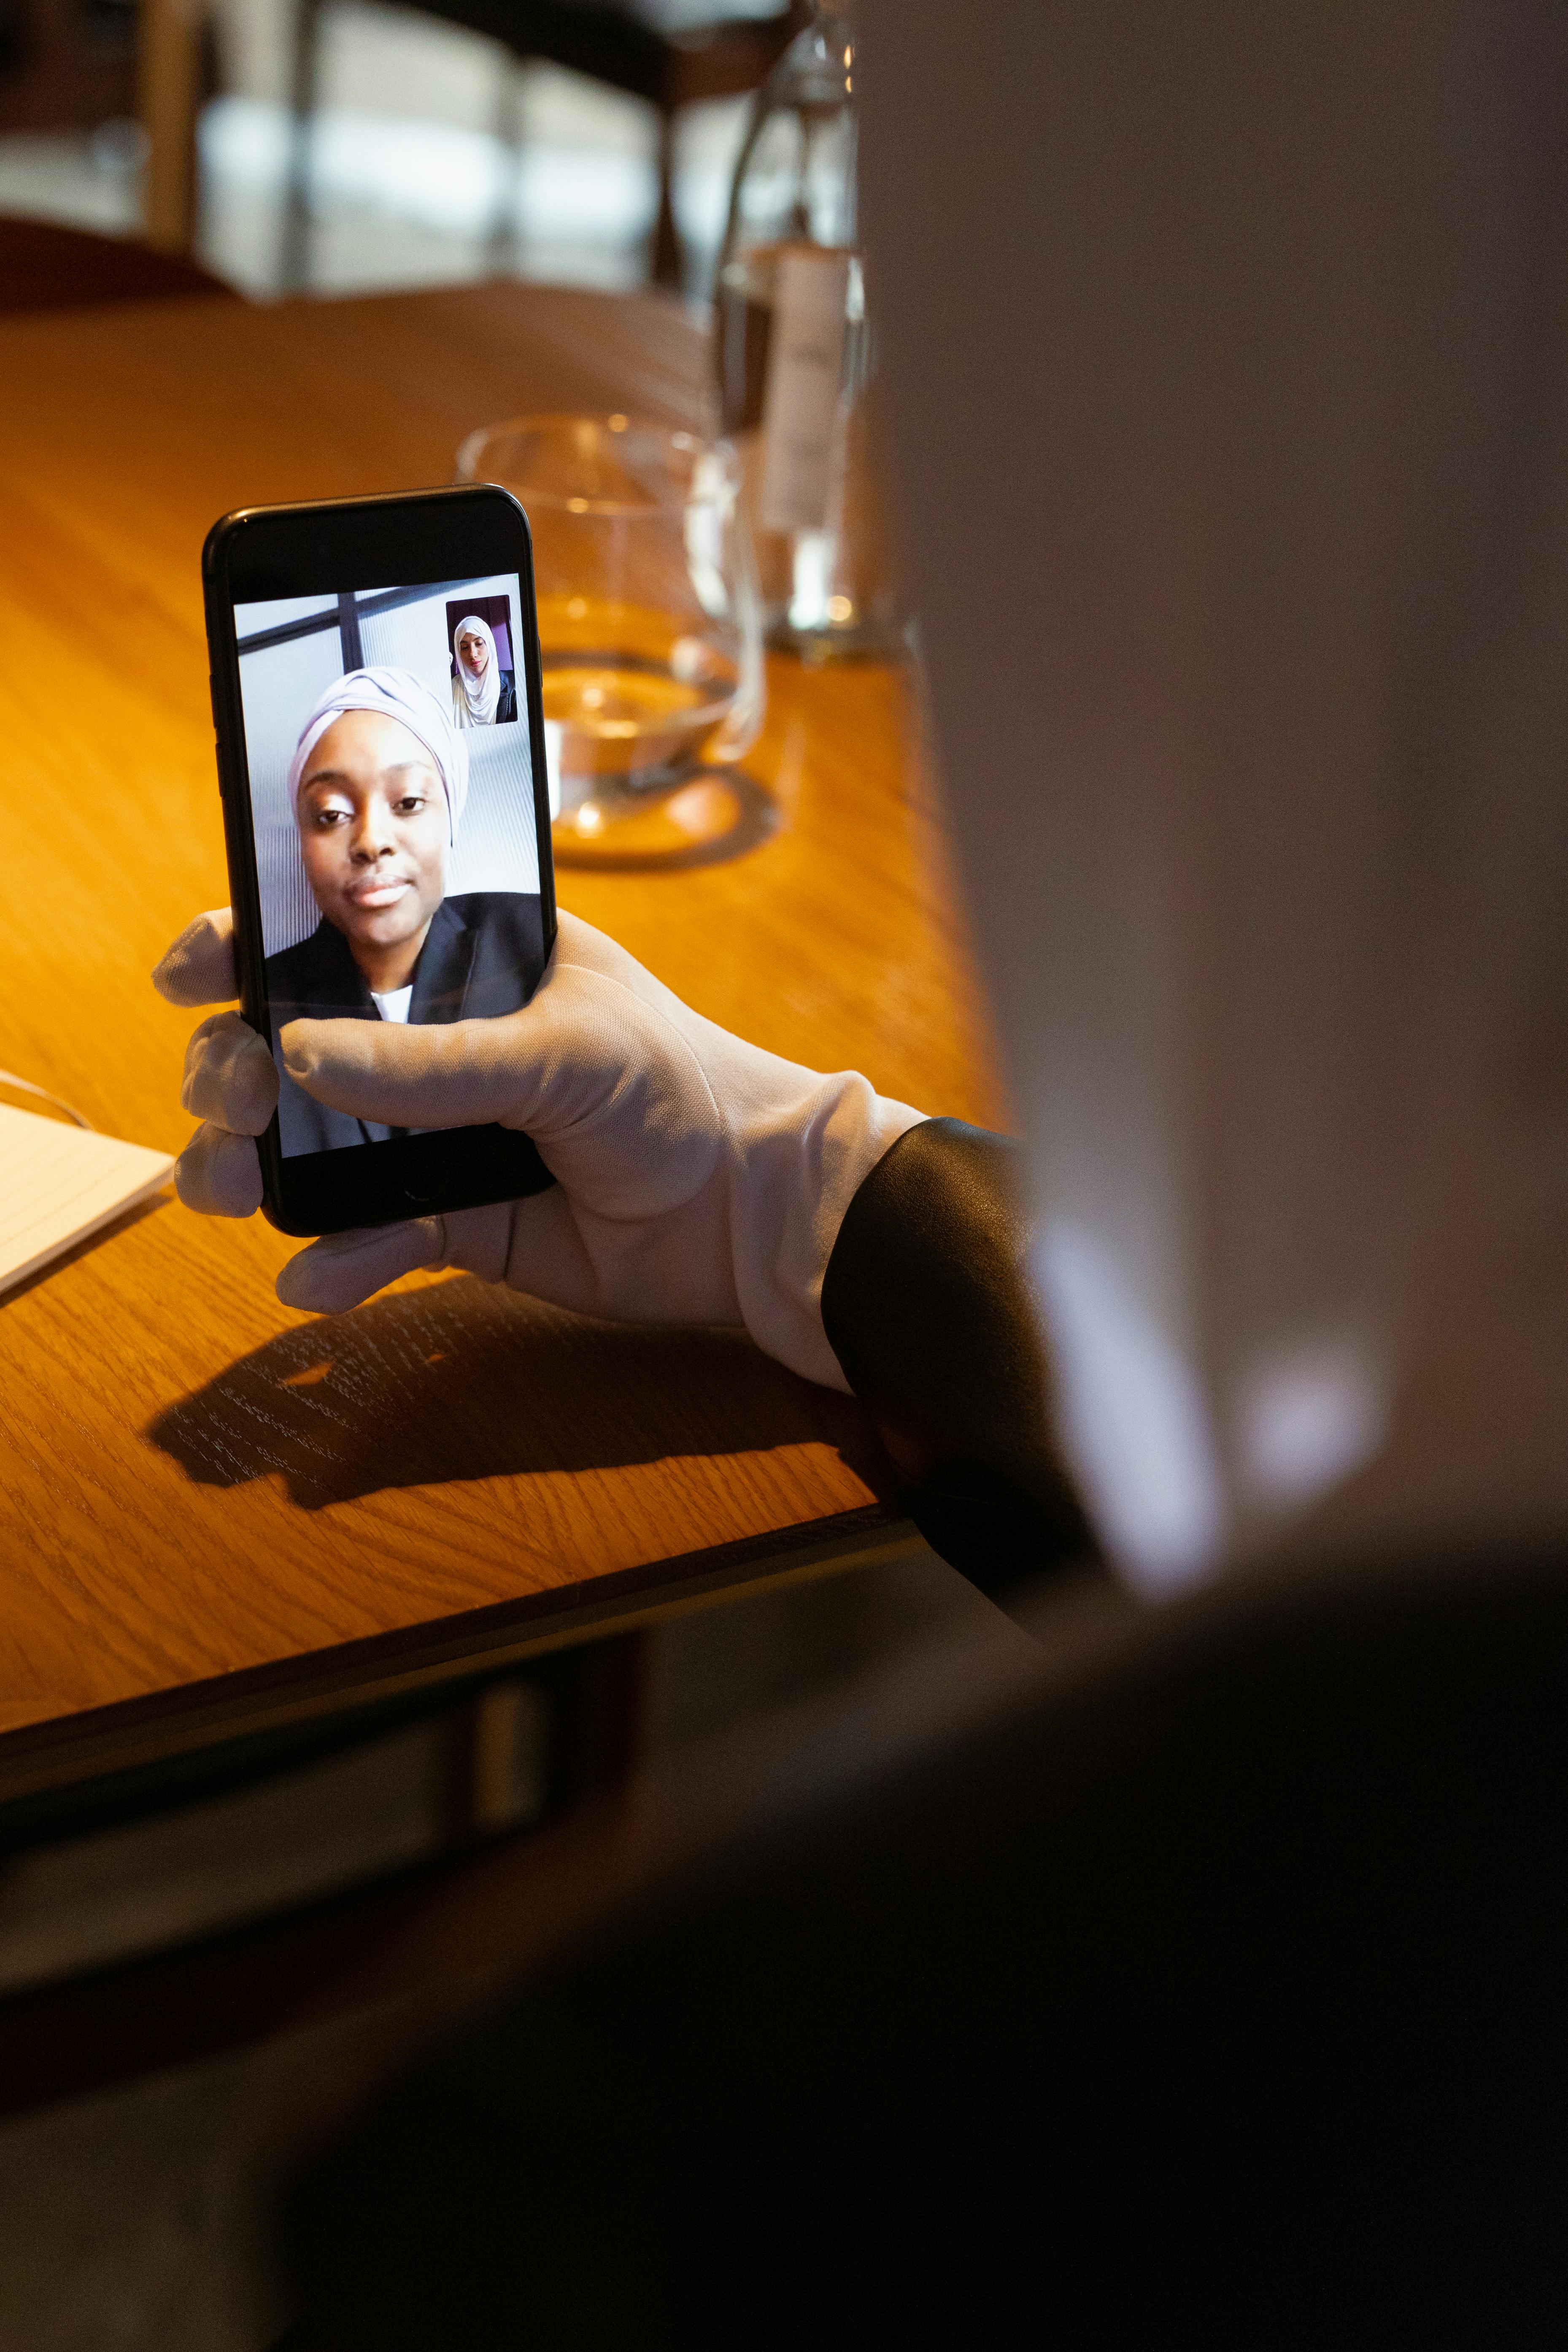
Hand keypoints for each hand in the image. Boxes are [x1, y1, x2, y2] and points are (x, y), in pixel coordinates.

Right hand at [154, 908, 924, 1388]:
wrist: (751, 1211)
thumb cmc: (679, 1087)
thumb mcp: (562, 1050)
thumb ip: (433, 1062)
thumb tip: (298, 1056)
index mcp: (467, 962)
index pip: (335, 934)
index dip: (250, 945)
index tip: (189, 973)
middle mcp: (437, 1044)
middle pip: (295, 1048)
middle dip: (237, 1070)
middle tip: (232, 1099)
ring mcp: (440, 1136)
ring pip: (315, 1148)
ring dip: (257, 1167)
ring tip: (233, 1188)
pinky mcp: (458, 1224)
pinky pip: (373, 1239)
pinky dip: (336, 1261)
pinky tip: (311, 1282)